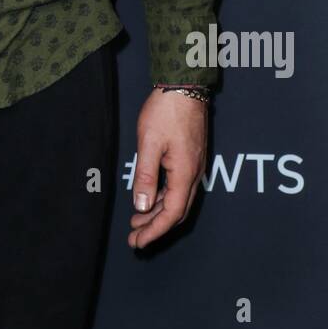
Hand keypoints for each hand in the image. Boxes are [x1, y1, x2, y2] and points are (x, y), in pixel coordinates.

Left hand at [128, 89, 207, 248]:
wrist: (184, 85)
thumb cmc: (165, 111)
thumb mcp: (149, 143)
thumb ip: (145, 176)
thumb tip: (141, 206)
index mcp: (185, 173)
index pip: (171, 213)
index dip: (154, 231)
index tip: (138, 243)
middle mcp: (193, 173)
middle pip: (176, 211)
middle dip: (155, 227)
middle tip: (134, 239)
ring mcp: (194, 165)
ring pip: (178, 199)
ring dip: (158, 213)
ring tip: (136, 222)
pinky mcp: (190, 157)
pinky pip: (178, 186)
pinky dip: (163, 197)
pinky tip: (148, 198)